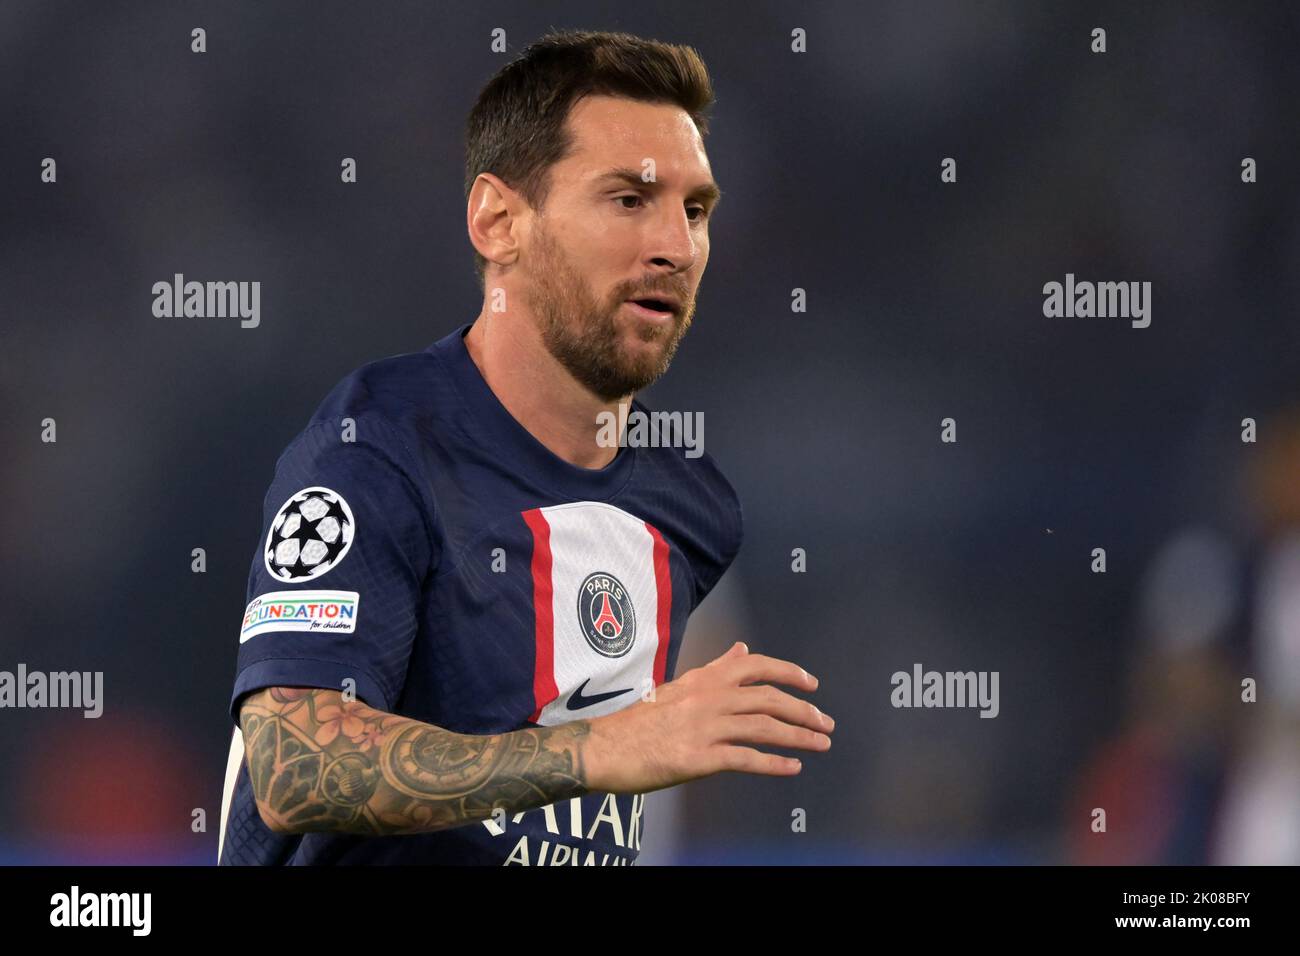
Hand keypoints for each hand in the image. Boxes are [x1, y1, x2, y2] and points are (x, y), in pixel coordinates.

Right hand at [583, 641, 833, 793]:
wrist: (603, 748)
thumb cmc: (639, 722)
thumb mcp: (679, 687)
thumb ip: (716, 669)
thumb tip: (743, 648)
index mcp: (702, 680)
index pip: (754, 666)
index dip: (788, 672)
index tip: (812, 684)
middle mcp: (706, 698)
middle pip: (768, 698)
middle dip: (803, 710)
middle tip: (826, 722)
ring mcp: (703, 728)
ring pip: (764, 727)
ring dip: (799, 736)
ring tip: (821, 743)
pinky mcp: (698, 758)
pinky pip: (745, 759)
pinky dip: (773, 764)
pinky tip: (793, 769)